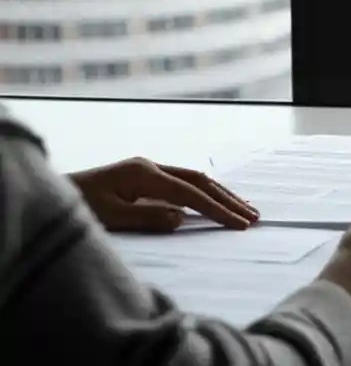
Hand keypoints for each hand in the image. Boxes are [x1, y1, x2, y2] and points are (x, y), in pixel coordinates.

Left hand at [69, 157, 258, 231]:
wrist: (54, 192)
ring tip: (246, 209)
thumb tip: (182, 217)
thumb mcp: (109, 217)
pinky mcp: (144, 177)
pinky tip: (216, 201)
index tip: (240, 225)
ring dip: (221, 194)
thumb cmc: (76, 207)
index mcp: (144, 173)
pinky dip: (204, 193)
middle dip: (229, 199)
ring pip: (194, 179)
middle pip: (200, 180)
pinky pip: (183, 183)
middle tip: (254, 216)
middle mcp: (150, 166)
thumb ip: (147, 218)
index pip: (191, 193)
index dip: (218, 209)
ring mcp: (148, 169)